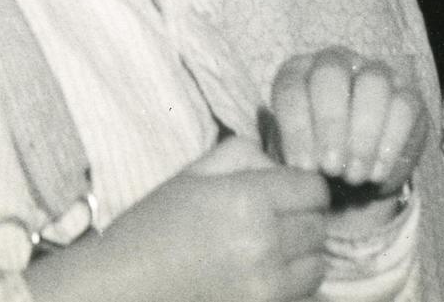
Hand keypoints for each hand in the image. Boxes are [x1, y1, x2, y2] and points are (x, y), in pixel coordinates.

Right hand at [27, 136, 330, 301]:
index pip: (314, 189)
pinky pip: (303, 292)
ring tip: (275, 247)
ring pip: (318, 263)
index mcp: (248, 200)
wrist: (124, 285)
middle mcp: (264, 243)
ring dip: (303, 253)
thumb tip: (280, 164)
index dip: (303, 186)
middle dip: (304, 218)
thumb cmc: (154, 224)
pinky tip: (267, 272)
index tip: (287, 191)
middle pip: (319, 226)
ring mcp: (265, 284)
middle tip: (279, 218)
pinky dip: (294, 281)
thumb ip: (244, 155)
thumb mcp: (194, 173)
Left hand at [267, 47, 427, 200]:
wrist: (351, 185)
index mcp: (297, 72)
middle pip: (331, 73)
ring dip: (363, 133)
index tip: (302, 167)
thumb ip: (279, 161)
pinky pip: (404, 106)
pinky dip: (391, 142)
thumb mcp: (288, 166)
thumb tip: (280, 167)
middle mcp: (335, 63)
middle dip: (330, 123)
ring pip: (372, 83)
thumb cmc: (312, 168)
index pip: (291, 85)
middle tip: (330, 167)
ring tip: (355, 175)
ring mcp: (374, 74)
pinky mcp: (407, 95)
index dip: (296, 126)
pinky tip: (377, 172)